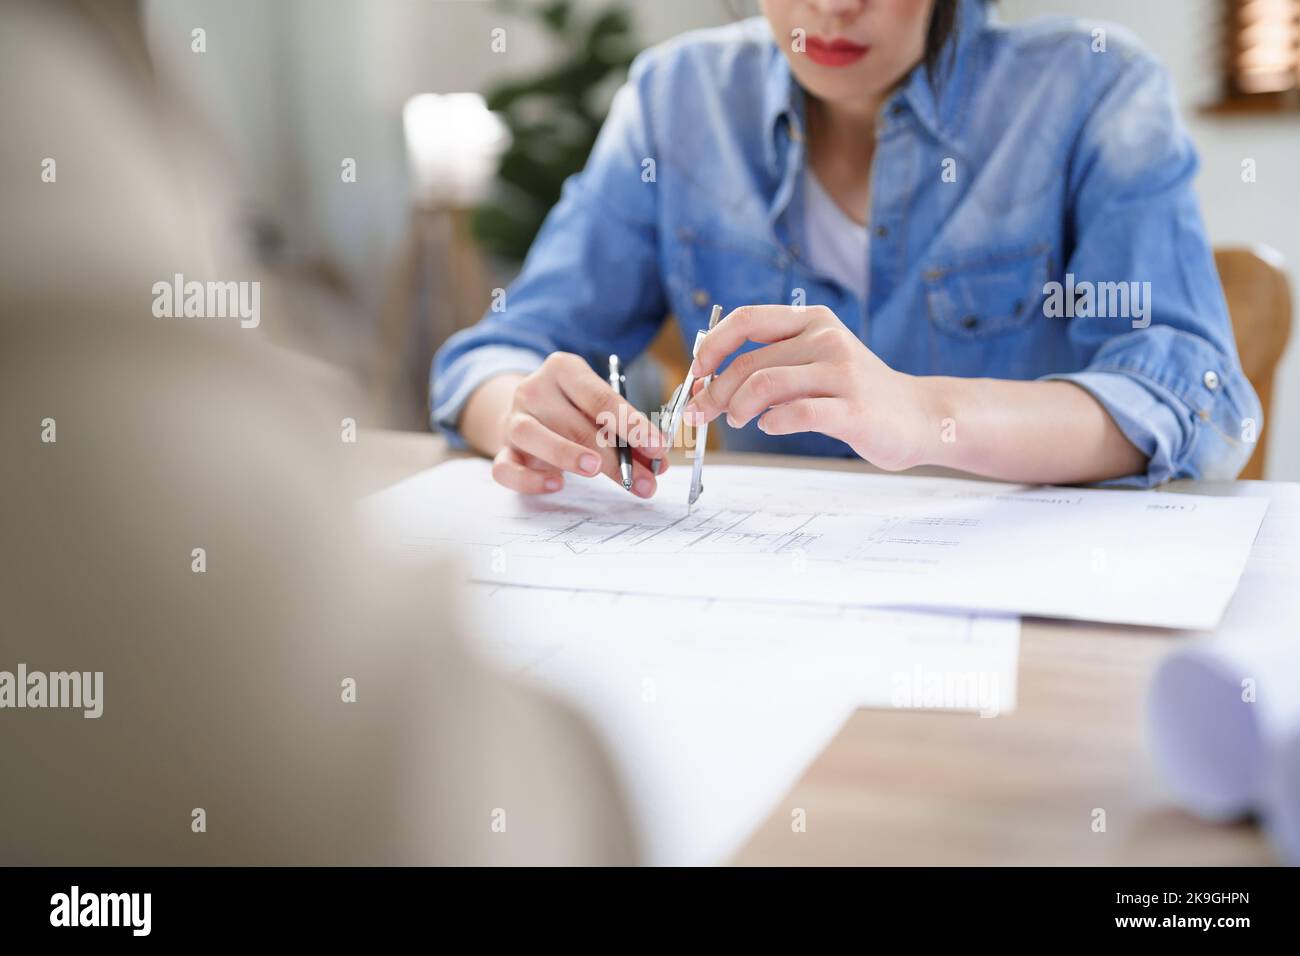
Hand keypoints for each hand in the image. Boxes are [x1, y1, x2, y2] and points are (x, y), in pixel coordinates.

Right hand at [465, 353, 668, 495]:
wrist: (527, 408)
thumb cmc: (574, 408)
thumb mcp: (600, 408)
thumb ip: (626, 432)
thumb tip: (656, 464)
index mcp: (563, 369)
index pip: (601, 397)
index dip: (632, 424)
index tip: (658, 448)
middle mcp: (534, 389)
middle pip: (574, 422)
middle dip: (615, 457)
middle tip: (643, 481)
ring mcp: (513, 419)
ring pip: (533, 436)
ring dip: (567, 455)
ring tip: (596, 471)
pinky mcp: (502, 450)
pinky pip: (507, 468)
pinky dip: (530, 480)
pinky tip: (557, 485)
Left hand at [685, 305, 933, 470]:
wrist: (918, 415)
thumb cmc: (855, 392)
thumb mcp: (816, 360)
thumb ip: (773, 362)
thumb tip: (709, 380)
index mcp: (813, 321)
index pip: (747, 319)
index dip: (712, 346)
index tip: (695, 373)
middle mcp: (827, 339)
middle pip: (749, 363)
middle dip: (714, 392)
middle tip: (702, 413)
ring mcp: (842, 373)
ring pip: (765, 386)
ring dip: (737, 408)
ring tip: (738, 422)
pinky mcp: (852, 409)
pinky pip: (796, 413)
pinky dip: (771, 423)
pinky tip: (770, 427)